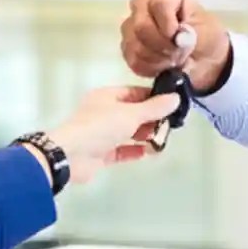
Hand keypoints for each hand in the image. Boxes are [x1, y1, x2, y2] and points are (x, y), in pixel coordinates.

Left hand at [41, 86, 180, 185]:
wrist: (71, 155)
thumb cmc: (100, 127)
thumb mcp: (131, 114)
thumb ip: (154, 108)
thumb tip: (176, 98)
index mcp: (106, 96)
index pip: (134, 92)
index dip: (152, 97)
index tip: (171, 104)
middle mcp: (103, 113)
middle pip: (132, 113)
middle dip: (150, 119)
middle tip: (169, 126)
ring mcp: (101, 134)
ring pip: (127, 132)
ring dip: (144, 136)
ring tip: (161, 141)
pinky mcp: (100, 153)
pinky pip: (121, 150)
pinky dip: (134, 150)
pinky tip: (148, 152)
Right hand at [120, 0, 230, 91]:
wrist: (204, 61)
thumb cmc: (206, 39)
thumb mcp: (208, 32)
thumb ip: (190, 32)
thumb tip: (175, 40)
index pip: (158, 0)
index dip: (166, 20)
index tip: (178, 35)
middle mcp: (144, 5)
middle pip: (141, 24)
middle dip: (161, 44)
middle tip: (177, 52)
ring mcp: (133, 26)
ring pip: (134, 44)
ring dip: (157, 58)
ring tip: (173, 59)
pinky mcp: (128, 48)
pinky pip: (133, 60)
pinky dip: (151, 67)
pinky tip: (163, 65)